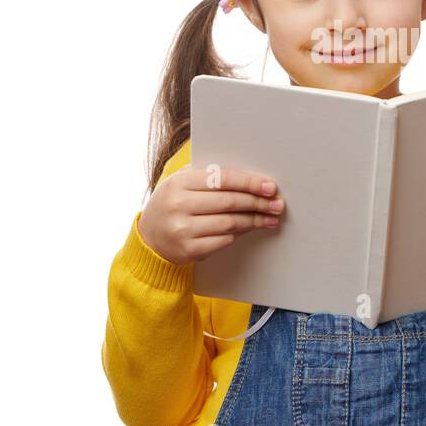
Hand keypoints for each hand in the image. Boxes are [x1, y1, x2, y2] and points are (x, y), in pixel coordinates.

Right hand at [137, 164, 285, 266]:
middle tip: (277, 203)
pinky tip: (250, 228)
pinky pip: (224, 241)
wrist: (149, 238)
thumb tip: (249, 176)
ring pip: (230, 223)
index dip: (249, 182)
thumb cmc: (172, 204)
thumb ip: (206, 174)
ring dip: (255, 220)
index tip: (270, 186)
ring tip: (270, 217)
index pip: (222, 179)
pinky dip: (240, 234)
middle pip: (229, 202)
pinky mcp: (189, 251)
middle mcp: (179, 206)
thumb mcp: (180, 182)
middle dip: (258, 202)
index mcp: (179, 183)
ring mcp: (183, 230)